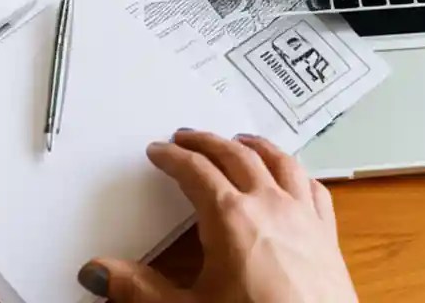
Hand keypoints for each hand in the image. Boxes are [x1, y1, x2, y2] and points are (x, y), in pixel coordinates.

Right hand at [79, 131, 356, 302]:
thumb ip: (139, 289)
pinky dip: (295, 170)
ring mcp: (303, 215)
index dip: (172, 158)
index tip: (158, 152)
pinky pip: (311, 186)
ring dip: (254, 146)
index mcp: (230, 217)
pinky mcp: (326, 233)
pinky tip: (292, 174)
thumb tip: (99, 271)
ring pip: (279, 161)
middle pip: (236, 155)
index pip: (195, 171)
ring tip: (239, 140)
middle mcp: (269, 204)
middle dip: (207, 142)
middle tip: (186, 138)